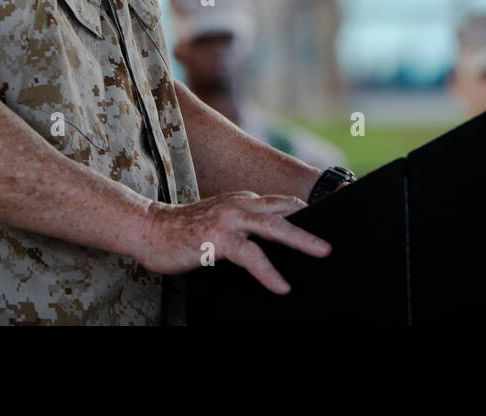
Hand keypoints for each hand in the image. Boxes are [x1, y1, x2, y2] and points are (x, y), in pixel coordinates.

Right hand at [135, 191, 330, 293]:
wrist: (148, 228)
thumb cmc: (184, 231)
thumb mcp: (220, 222)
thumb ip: (245, 227)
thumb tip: (272, 242)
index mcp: (243, 200)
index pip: (282, 204)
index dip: (305, 212)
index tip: (329, 221)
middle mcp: (240, 204)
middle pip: (285, 210)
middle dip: (314, 222)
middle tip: (336, 236)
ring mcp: (229, 219)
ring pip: (274, 226)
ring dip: (301, 239)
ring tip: (322, 253)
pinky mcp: (218, 238)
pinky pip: (251, 254)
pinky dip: (269, 271)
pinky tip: (281, 285)